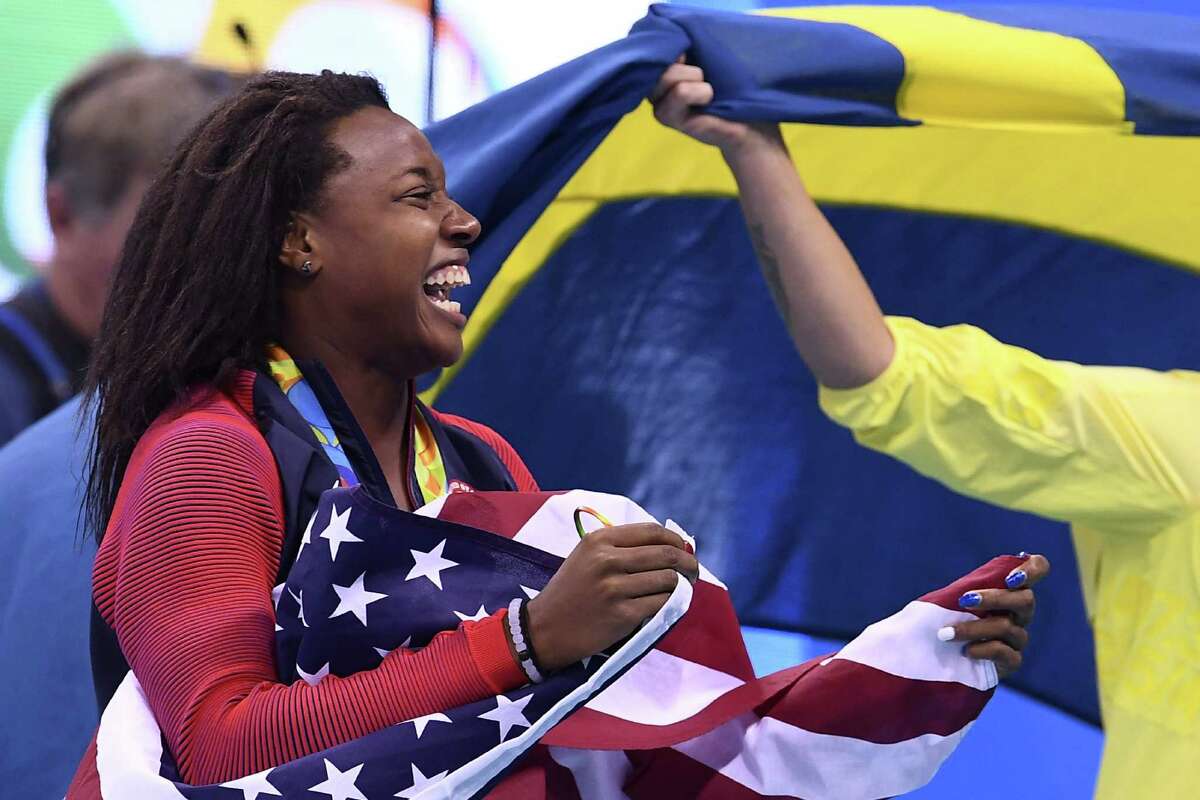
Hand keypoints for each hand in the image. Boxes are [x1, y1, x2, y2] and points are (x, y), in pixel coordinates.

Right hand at [525, 523, 698, 671]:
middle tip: (693, 572)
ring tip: (680, 590)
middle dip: (688, 563)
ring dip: (681, 586)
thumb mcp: (586, 556)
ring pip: (668, 579)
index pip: (652, 531)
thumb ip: (621, 547)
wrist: (545, 629)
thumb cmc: (570, 591)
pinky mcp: (622, 615)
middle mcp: (607, 560)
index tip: (683, 549)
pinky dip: (670, 604)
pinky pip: (661, 604)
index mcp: (598, 540)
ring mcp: (615, 589)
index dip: (675, 540)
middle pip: (666, 554)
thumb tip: (669, 545)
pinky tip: (666, 605)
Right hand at [649, 58, 781, 156]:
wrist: (751, 125)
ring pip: (666, 76)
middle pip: (659, 62)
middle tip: (705, 77)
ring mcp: (662, 105)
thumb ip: (692, 50)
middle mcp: (658, 89)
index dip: (676, 47)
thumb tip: (678, 44)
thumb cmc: (736, 91)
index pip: (658, 50)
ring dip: (694, 78)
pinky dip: (699, 91)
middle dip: (687, 65)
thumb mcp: (714, 62)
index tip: (694, 56)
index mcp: (667, 72)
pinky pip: (679, 92)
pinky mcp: (671, 118)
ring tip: (708, 90)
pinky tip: (708, 100)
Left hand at [941, 554, 1050, 678]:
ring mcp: (1018, 637)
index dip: (1032, 570)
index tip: (1010, 578)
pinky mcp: (1012, 661)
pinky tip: (965, 651)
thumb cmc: (945, 618)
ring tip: (945, 633)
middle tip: (963, 600)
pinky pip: (1004, 652)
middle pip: (1026, 600)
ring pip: (1007, 627)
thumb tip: (956, 591)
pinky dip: (982, 649)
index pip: (1038, 568)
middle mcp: (1019, 612)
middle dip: (994, 598)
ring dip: (973, 628)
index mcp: (1009, 589)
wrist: (943, 656)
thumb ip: (960, 587)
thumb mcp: (950, 598)